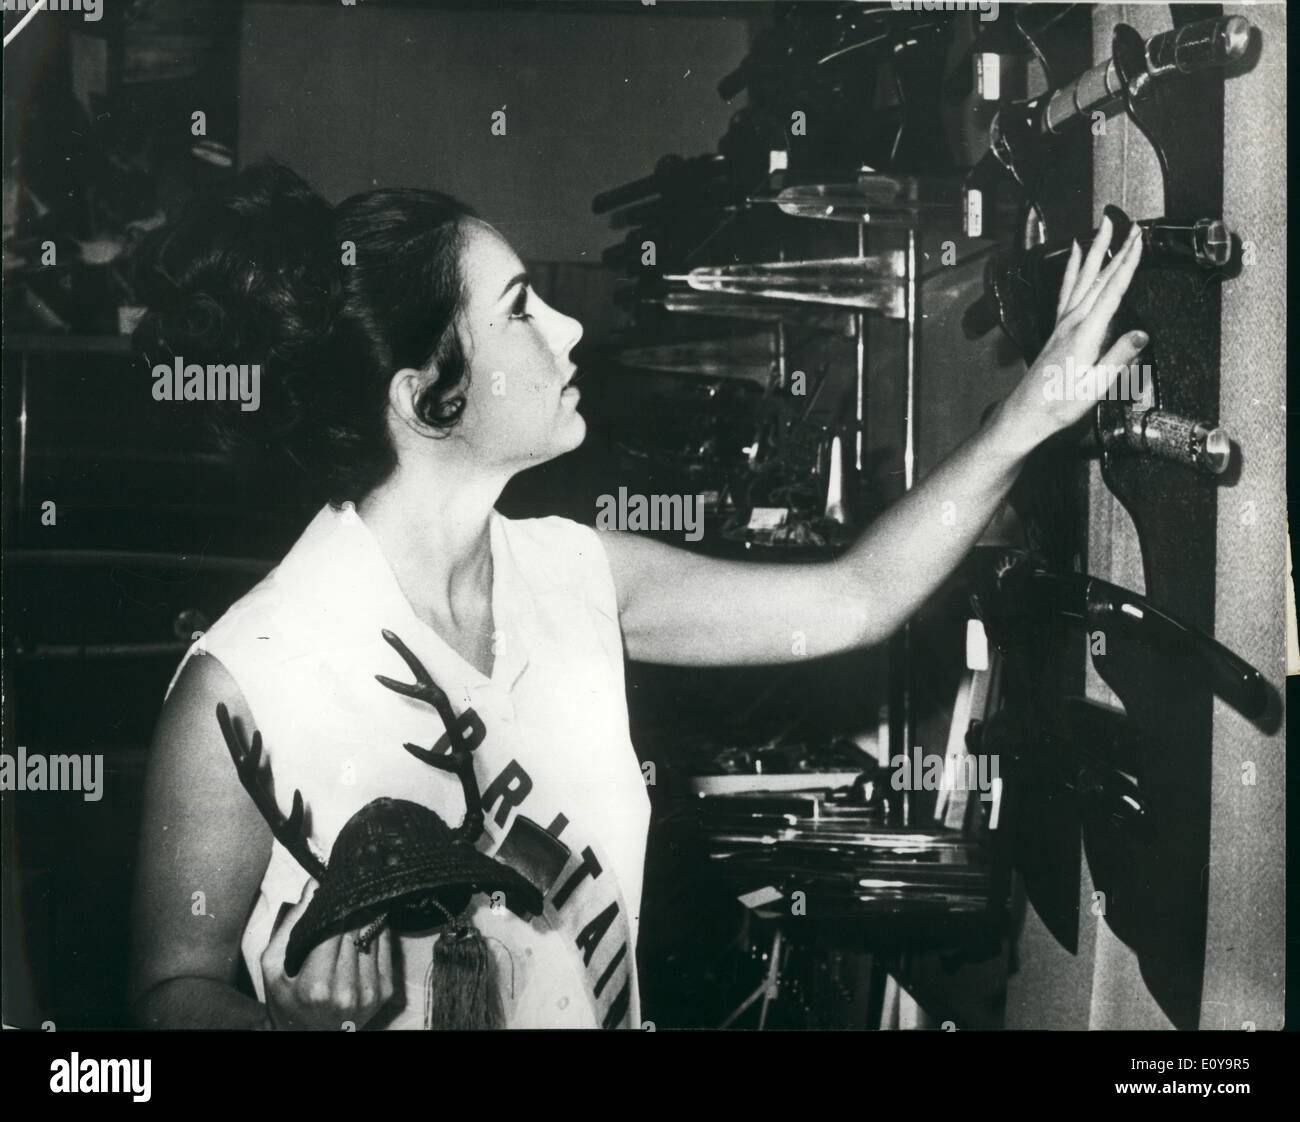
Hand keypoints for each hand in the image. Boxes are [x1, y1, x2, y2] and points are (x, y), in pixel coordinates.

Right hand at [259, 879, 395, 1029]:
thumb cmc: (287, 1001)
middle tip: (346, 884)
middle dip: (349, 903)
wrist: (311, 1038)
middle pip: (355, 927)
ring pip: (373, 932)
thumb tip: (313, 885)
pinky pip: (386, 945)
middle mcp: (346, 991)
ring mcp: (369, 992)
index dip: (334, 901)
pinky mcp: (386, 991)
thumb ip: (291, 925)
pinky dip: (377, 927)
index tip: (333, 882)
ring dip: (365, 911)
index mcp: (316, 986)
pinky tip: (367, 917)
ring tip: (355, 898)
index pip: (333, 927)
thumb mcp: (273, 968)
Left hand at [999, 214, 1147, 453]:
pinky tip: (1074, 257)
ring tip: (1101, 229)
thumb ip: (1119, 357)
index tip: (1139, 241)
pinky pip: (1066, 289)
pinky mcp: (1057, 328)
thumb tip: (1142, 334)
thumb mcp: (1095, 386)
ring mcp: (1062, 323)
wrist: (1027, 413)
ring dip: (1093, 252)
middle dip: (1114, 249)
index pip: (1112, 290)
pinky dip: (1072, 269)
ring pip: (1081, 278)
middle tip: (1126, 224)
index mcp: (1086, 333)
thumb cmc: (1059, 404)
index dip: (1128, 264)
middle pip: (1097, 277)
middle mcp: (1072, 322)